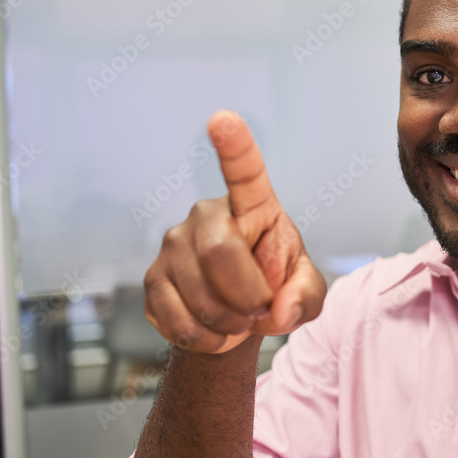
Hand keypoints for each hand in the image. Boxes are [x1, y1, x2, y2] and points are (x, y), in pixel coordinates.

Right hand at [143, 110, 326, 353]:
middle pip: (220, 253)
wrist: (237, 318)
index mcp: (252, 206)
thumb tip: (280, 310)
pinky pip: (176, 318)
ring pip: (198, 294)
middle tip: (260, 311)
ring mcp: (172, 246)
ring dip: (229, 323)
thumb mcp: (305, 292)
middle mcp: (206, 215)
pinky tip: (215, 333)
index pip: (244, 171)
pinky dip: (204, 339)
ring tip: (240, 321)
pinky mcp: (151, 280)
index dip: (235, 146)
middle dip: (247, 296)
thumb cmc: (276, 288)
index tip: (223, 118)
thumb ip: (306, 297)